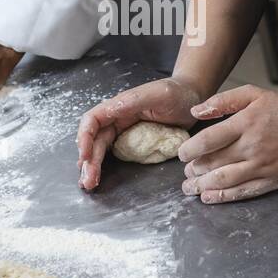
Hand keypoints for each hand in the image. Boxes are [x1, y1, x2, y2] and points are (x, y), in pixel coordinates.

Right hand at [76, 77, 202, 190]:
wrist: (192, 99)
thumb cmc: (178, 93)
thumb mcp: (159, 94)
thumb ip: (135, 100)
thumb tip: (111, 109)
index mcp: (120, 105)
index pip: (93, 120)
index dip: (85, 138)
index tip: (86, 156)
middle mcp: (117, 118)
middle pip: (95, 139)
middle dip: (89, 160)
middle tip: (87, 181)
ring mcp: (125, 131)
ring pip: (102, 149)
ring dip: (93, 166)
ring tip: (90, 183)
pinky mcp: (134, 142)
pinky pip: (115, 153)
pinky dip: (105, 166)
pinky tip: (99, 177)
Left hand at [179, 85, 277, 203]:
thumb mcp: (253, 94)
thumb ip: (222, 101)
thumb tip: (195, 111)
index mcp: (246, 123)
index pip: (209, 140)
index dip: (191, 149)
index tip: (182, 154)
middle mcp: (253, 146)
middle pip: (214, 162)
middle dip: (194, 170)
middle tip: (185, 172)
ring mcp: (263, 165)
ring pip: (226, 180)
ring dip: (203, 186)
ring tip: (190, 188)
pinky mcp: (273, 179)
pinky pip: (244, 191)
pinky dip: (224, 196)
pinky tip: (209, 197)